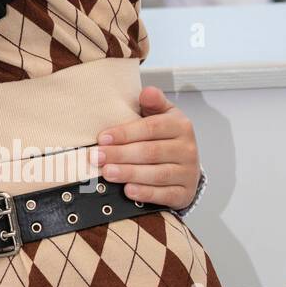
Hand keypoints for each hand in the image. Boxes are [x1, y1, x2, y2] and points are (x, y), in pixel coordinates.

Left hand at [94, 86, 198, 210]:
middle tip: (96, 157)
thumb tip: (147, 91)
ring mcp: (188, 172)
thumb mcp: (161, 114)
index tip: (102, 138)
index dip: (125, 133)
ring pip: (157, 174)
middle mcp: (187, 149)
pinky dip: (146, 193)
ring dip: (129, 174)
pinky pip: (165, 195)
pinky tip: (128, 190)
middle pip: (151, 152)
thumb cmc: (165, 136)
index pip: (151, 128)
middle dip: (120, 155)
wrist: (184, 163)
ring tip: (107, 172)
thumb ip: (153, 102)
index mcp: (180, 125)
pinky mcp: (185, 193)